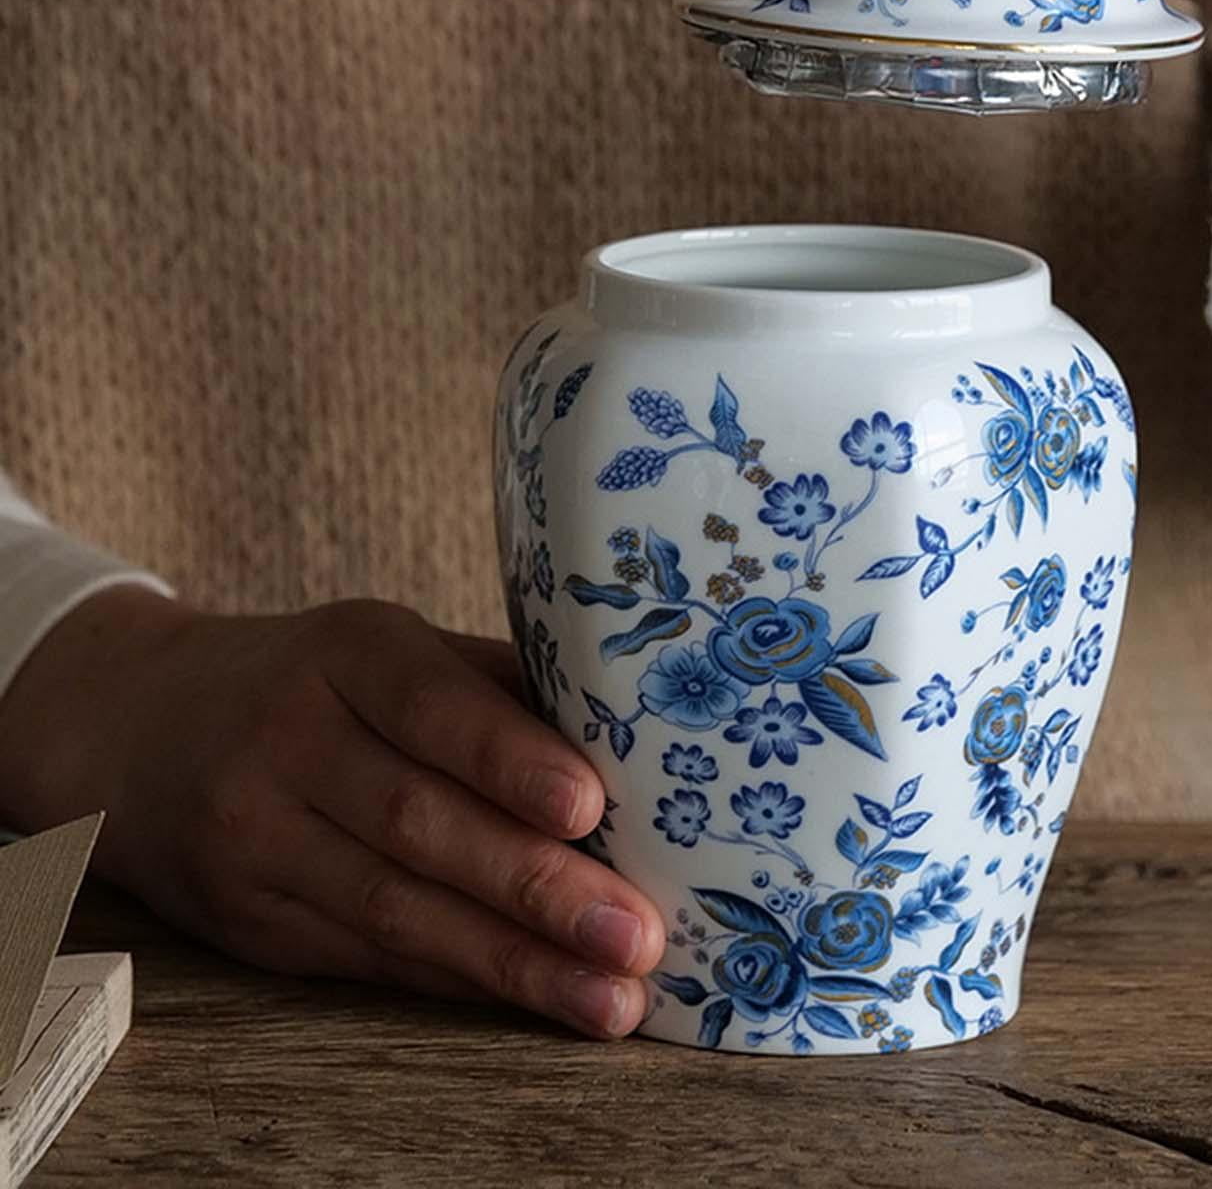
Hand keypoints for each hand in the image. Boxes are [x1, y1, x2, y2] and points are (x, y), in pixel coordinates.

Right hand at [0, 587, 663, 1038]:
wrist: (139, 725)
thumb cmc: (317, 679)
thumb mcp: (391, 648)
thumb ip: (497, 687)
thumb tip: (631, 744)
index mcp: (346, 651)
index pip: (431, 707)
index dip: (508, 759)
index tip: (590, 807)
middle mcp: (289, 739)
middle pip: (419, 822)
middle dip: (535, 887)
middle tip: (635, 934)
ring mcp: (254, 836)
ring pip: (395, 908)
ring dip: (512, 961)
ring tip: (610, 997)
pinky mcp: (246, 921)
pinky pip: (366, 957)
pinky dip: (459, 981)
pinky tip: (533, 1000)